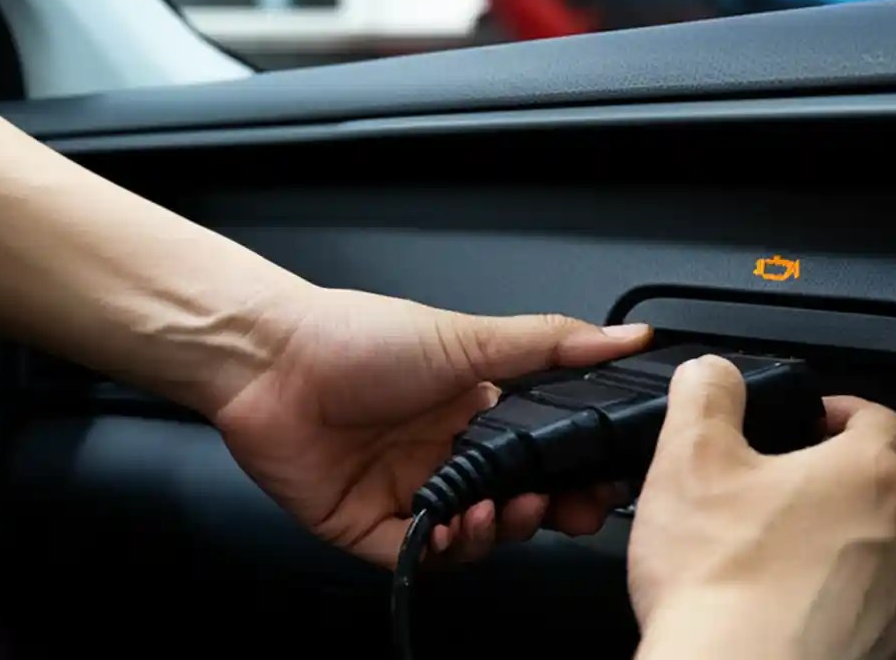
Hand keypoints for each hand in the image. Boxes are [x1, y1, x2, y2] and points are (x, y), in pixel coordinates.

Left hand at [211, 287, 651, 568]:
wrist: (270, 359)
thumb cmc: (360, 338)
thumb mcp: (470, 339)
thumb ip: (552, 344)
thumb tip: (625, 337)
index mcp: (475, 414)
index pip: (541, 458)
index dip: (574, 476)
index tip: (602, 482)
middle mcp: (445, 456)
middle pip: (513, 504)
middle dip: (546, 514)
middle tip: (565, 510)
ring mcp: (407, 493)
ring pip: (471, 538)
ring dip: (496, 532)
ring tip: (500, 511)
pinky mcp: (366, 526)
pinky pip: (415, 558)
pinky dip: (442, 552)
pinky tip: (453, 528)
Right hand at [628, 356, 895, 659]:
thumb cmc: (721, 581)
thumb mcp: (690, 456)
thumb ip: (707, 394)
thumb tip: (713, 372)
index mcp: (871, 475)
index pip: (880, 419)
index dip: (840, 411)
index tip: (809, 418)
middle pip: (875, 487)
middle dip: (825, 481)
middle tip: (766, 488)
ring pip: (870, 552)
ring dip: (827, 544)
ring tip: (763, 554)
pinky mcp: (880, 653)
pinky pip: (859, 610)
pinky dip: (825, 600)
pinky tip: (772, 606)